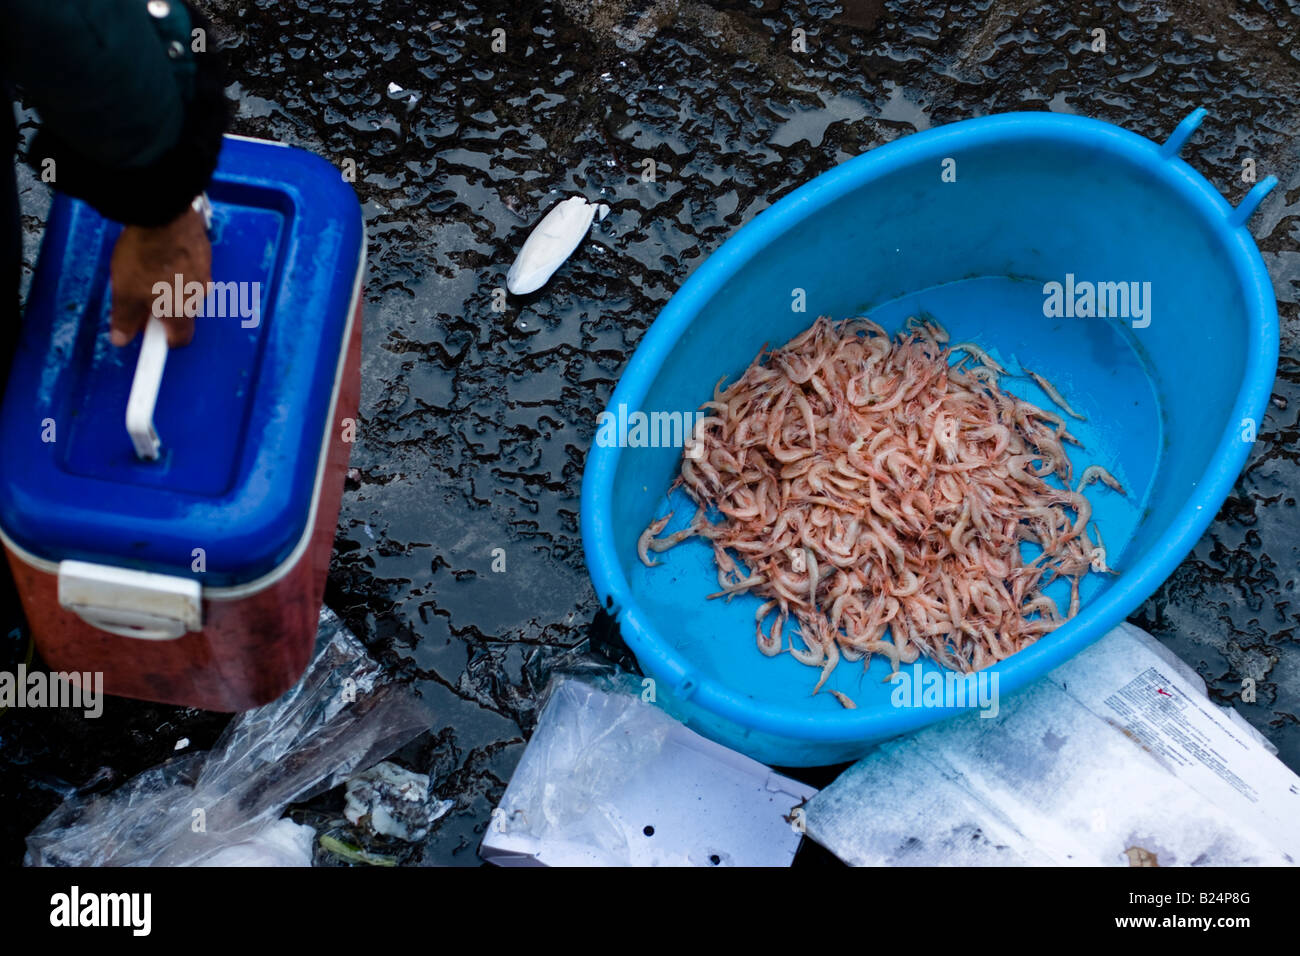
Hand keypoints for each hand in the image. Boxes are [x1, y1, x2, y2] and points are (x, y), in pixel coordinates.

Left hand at [109, 204, 210, 347]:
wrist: (164, 215)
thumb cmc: (147, 256)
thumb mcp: (125, 293)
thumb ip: (124, 319)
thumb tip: (121, 337)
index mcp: (182, 312)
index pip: (179, 341)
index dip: (162, 342)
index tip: (151, 342)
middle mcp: (199, 296)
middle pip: (182, 313)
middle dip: (163, 310)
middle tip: (140, 297)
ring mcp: (205, 272)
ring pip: (187, 289)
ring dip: (170, 285)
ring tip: (148, 269)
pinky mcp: (203, 251)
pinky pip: (191, 267)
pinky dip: (177, 265)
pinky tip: (159, 254)